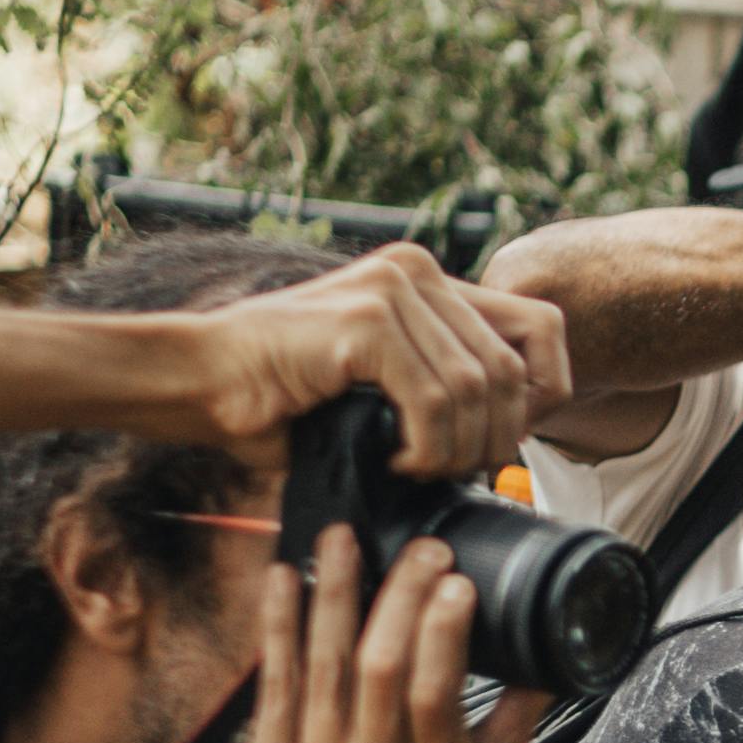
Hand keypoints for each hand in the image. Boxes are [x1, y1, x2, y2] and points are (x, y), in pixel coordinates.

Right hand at [195, 237, 568, 490]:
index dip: (543, 396)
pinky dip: (424, 447)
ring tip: (413, 468)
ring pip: (477, 390)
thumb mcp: (382, 385)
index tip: (499, 444)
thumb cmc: (280, 397)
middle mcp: (417, 270)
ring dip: (454, 450)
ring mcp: (394, 288)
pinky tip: (393, 460)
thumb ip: (442, 385)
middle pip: (515, 369)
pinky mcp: (368, 320)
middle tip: (449, 472)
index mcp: (427, 278)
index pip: (542, 328)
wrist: (199, 381)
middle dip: (495, 438)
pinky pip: (435, 401)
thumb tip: (513, 438)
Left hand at [234, 528, 535, 742]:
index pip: (437, 700)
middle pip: (381, 671)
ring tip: (343, 538)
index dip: (442, 631)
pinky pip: (274, 688)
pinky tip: (288, 581)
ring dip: (334, 593)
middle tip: (417, 549)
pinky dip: (279, 628)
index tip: (453, 581)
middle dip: (398, 595)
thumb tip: (548, 654)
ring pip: (323, 669)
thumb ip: (511, 727)